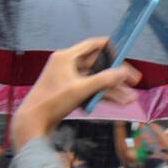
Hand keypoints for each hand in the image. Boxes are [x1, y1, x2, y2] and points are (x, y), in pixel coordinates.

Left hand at [11, 38, 139, 150]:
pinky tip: (119, 102)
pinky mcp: (70, 91)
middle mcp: (68, 65)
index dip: (112, 48)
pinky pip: (91, 89)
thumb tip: (124, 72)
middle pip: (99, 64)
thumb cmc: (52, 102)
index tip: (126, 55)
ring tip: (130, 98)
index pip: (94, 45)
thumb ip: (105, 79)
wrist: (33, 123)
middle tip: (134, 81)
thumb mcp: (81, 89)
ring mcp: (69, 78)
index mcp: (66, 57)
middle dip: (117, 74)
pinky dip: (104, 94)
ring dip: (114, 88)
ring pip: (97, 79)